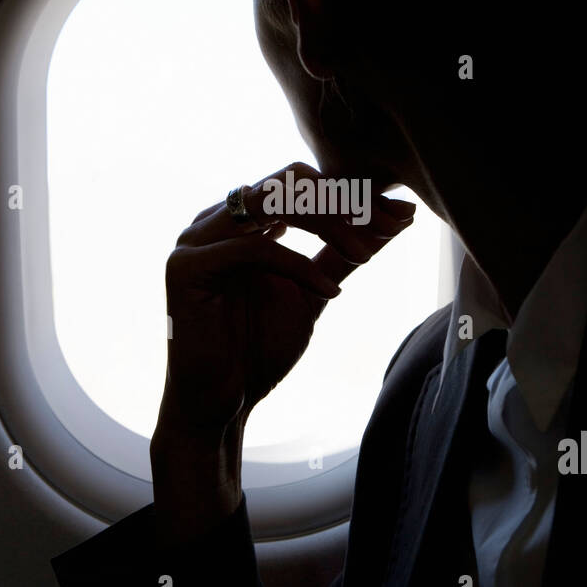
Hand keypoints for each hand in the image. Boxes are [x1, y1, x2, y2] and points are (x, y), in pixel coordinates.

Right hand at [150, 161, 415, 534]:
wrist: (220, 405)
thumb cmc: (260, 349)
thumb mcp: (316, 290)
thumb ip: (346, 251)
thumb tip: (398, 215)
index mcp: (243, 218)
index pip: (304, 183)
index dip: (354, 196)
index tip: (401, 215)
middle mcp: (217, 219)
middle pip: (290, 181)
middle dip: (344, 201)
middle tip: (387, 225)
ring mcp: (197, 239)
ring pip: (271, 200)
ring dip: (327, 222)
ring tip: (363, 252)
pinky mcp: (186, 266)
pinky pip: (252, 248)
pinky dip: (298, 265)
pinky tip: (331, 291)